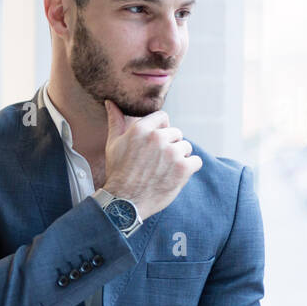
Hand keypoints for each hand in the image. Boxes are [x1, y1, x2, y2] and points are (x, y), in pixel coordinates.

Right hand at [101, 100, 201, 218]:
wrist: (124, 202)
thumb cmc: (118, 173)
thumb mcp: (113, 144)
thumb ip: (116, 121)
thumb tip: (111, 103)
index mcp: (141, 129)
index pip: (163, 118)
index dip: (161, 130)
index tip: (156, 144)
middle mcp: (158, 138)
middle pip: (176, 133)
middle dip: (170, 146)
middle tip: (157, 162)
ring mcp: (172, 153)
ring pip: (186, 147)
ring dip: (179, 158)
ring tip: (164, 170)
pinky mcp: (183, 168)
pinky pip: (195, 162)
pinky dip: (189, 169)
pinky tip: (174, 176)